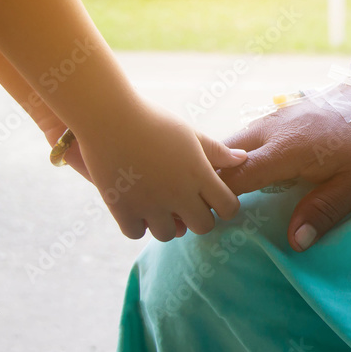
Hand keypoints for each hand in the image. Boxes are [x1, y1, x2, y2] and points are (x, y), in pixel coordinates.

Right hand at [74, 98, 246, 241]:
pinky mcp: (121, 208)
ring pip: (168, 235)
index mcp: (199, 175)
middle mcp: (178, 194)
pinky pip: (135, 233)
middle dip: (198, 218)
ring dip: (166, 223)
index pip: (228, 208)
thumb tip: (242, 159)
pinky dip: (137, 224)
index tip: (216, 199)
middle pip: (203, 227)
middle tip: (188, 206)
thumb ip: (217, 152)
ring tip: (160, 207)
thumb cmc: (153, 121)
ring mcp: (149, 204)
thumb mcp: (190, 134)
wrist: (108, 116)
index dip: (225, 206)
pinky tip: (137, 208)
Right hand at [219, 63, 350, 251]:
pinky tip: (239, 178)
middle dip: (209, 183)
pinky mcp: (273, 116)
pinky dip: (233, 158)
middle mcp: (269, 129)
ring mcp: (268, 118)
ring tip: (218, 199)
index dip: (220, 200)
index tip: (214, 223)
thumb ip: (324, 210)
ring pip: (229, 146)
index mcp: (286, 148)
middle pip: (221, 158)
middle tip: (208, 213)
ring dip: (219, 170)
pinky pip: (242, 139)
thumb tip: (294, 241)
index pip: (235, 177)